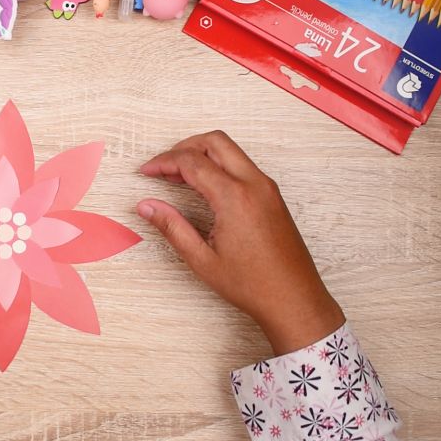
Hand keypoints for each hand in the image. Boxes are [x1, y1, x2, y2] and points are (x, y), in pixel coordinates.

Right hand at [136, 131, 344, 354]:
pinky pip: (242, 166)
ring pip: (230, 150)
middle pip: (214, 141)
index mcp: (235, 197)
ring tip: (178, 177)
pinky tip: (204, 187)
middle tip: (162, 167)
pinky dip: (219, 166)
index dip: (163, 163)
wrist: (294, 299)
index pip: (191, 162)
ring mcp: (267, 188)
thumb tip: (146, 206)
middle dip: (183, 147)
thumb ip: (172, 227)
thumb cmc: (252, 284)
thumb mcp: (202, 259)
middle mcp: (255, 184)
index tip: (146, 172)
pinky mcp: (273, 196)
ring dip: (202, 155)